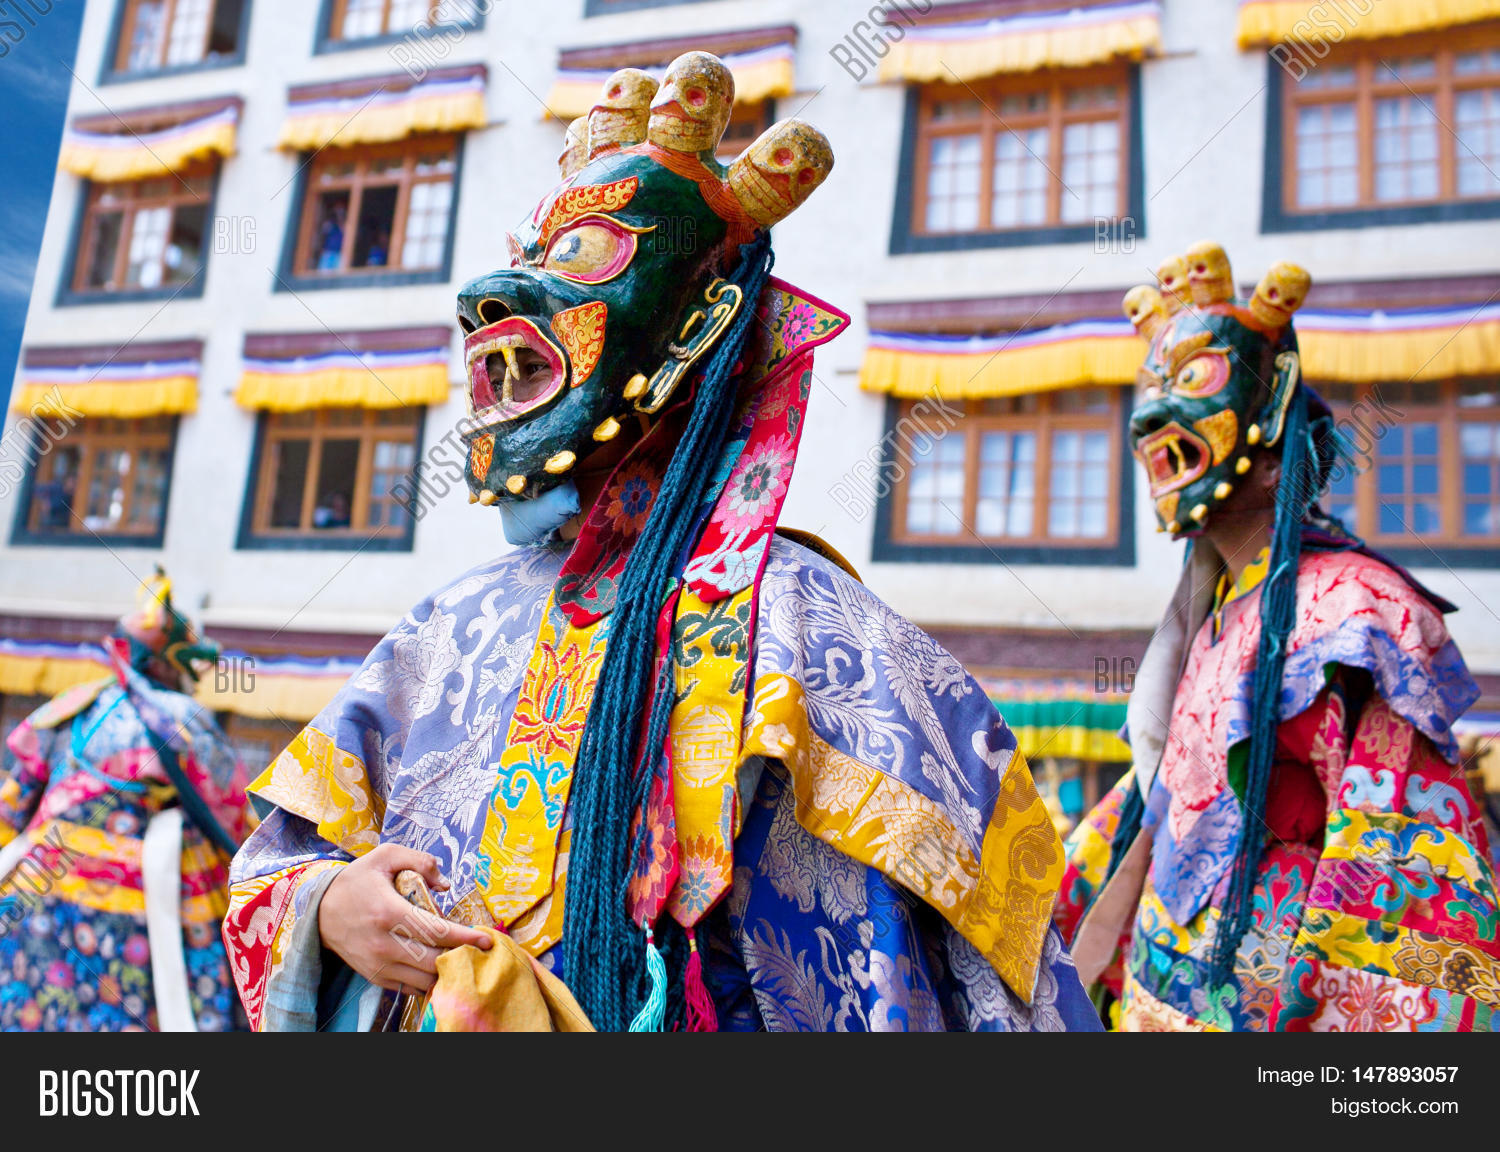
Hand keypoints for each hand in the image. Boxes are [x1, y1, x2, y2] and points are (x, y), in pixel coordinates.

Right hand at [317, 843, 491, 994]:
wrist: (320, 910)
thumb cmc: (357, 880)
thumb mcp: (385, 856)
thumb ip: (420, 861)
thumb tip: (446, 884)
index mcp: (388, 912)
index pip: (436, 932)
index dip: (465, 937)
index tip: (486, 939)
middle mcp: (383, 943)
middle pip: (432, 960)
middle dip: (460, 957)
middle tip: (478, 949)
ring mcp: (377, 964)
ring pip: (422, 980)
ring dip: (445, 971)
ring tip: (461, 958)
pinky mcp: (374, 976)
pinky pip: (408, 988)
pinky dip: (427, 982)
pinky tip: (439, 969)